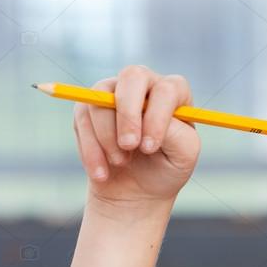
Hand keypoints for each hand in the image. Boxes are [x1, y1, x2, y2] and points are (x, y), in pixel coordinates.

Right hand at [73, 65, 200, 207]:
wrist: (137, 190)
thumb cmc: (166, 168)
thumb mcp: (183, 157)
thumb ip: (177, 135)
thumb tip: (149, 118)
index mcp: (174, 94)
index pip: (166, 90)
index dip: (156, 117)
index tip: (149, 147)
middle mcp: (145, 85)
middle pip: (132, 76)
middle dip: (127, 114)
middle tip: (128, 146)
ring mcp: (114, 91)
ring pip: (101, 98)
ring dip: (107, 137)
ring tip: (120, 163)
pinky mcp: (90, 105)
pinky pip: (82, 115)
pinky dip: (90, 149)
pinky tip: (102, 172)